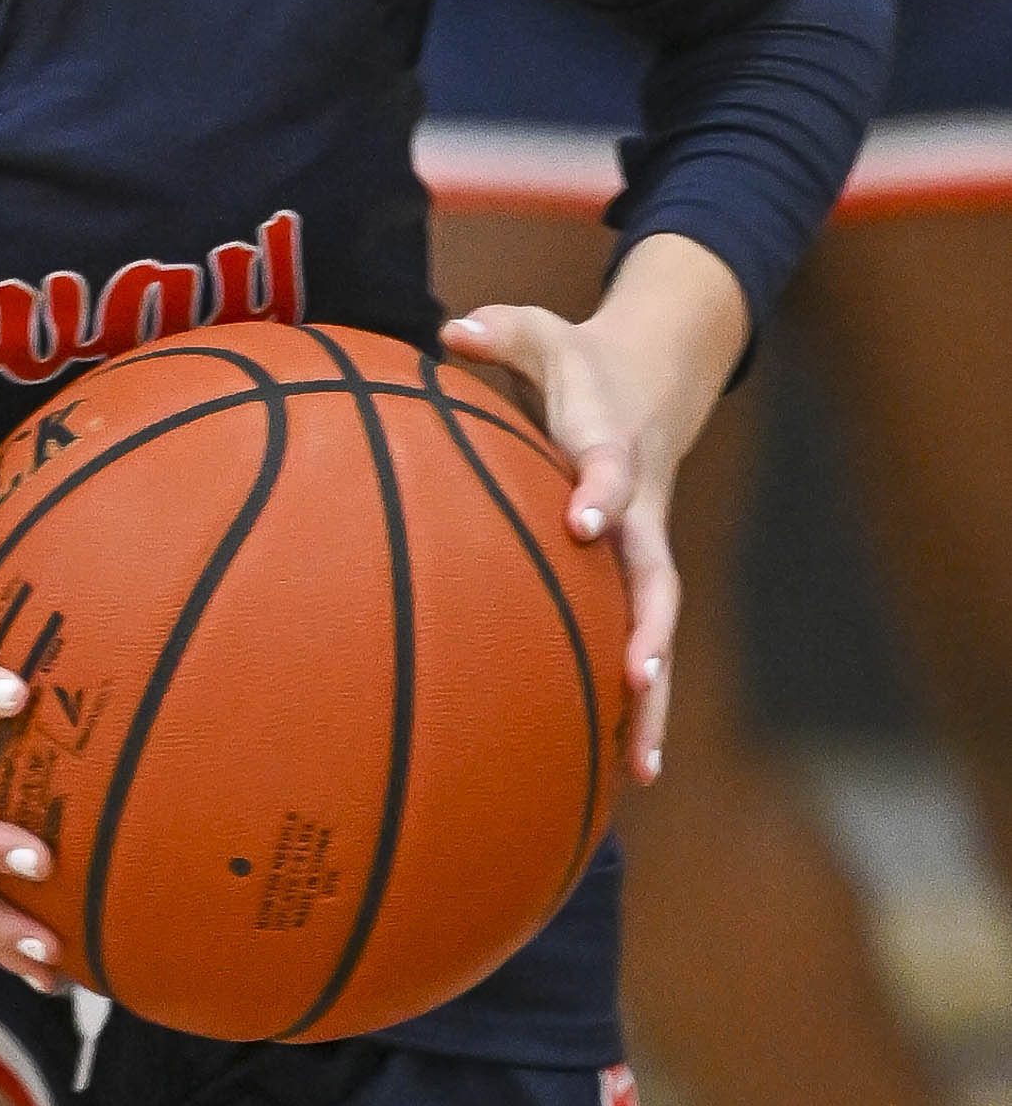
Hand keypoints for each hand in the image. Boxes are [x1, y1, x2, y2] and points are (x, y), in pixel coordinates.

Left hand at [439, 236, 743, 782]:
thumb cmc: (578, 367)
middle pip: (654, 576)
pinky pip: (637, 646)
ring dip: (652, 699)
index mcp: (611, 449)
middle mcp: (637, 512)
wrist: (654, 382)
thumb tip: (452, 330)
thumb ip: (501, 333)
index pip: (612, 471)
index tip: (585, 518)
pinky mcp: (633, 583)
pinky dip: (636, 708)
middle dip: (649, 626)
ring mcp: (641, 553)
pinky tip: (622, 775)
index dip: (602, 491)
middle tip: (638, 675)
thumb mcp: (543, 334)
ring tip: (643, 768)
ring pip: (654, 631)